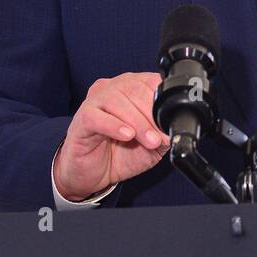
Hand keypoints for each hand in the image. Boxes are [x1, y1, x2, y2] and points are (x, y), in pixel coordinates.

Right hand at [54, 72, 169, 201]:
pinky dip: (114, 125)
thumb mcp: (151, 145)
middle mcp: (113, 88)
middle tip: (161, 138)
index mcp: (132, 88)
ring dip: (138, 123)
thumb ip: (163, 132)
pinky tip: (126, 135)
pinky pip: (96, 116)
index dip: (164, 102)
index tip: (172, 123)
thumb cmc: (121, 154)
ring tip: (149, 141)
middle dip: (152, 115)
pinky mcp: (81, 118)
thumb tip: (175, 128)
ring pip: (117, 101)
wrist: (94, 174)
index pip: (150, 82)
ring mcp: (95, 101)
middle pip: (135, 90)